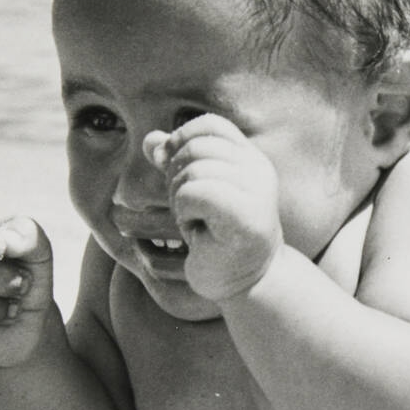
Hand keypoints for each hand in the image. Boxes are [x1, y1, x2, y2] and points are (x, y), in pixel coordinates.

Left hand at [143, 116, 282, 302]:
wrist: (248, 284)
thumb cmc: (219, 241)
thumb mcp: (195, 195)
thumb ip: (175, 164)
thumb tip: (150, 142)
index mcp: (251, 160)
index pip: (211, 125)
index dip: (182, 140)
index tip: (174, 172)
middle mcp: (259, 170)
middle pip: (197, 147)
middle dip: (176, 176)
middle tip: (186, 208)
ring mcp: (256, 192)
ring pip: (194, 170)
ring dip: (180, 199)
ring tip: (194, 222)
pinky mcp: (245, 216)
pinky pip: (195, 193)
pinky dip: (184, 213)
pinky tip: (196, 232)